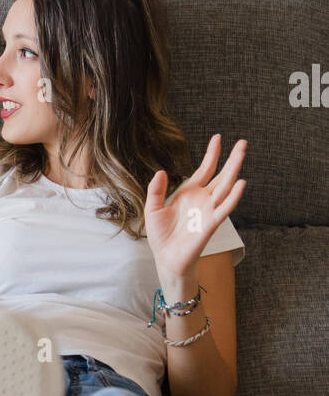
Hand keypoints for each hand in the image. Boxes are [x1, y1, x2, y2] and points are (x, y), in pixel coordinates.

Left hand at [145, 135, 246, 279]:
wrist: (166, 257)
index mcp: (190, 193)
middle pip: (222, 175)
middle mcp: (203, 199)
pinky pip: (225, 208)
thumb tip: (161, 171)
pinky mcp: (211, 223)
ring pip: (226, 187)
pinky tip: (240, 183)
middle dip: (232, 159)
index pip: (205, 169)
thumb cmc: (161, 235)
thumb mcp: (153, 208)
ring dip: (234, 170)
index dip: (212, 154)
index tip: (218, 137)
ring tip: (242, 154)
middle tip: (242, 142)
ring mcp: (209, 210)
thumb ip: (156, 190)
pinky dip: (234, 196)